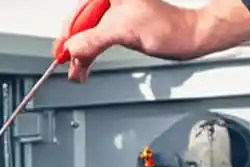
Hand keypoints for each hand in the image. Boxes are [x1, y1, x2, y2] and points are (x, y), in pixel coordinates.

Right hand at [61, 0, 198, 81]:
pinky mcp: (120, 25)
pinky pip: (97, 39)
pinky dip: (90, 54)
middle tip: (66, 64)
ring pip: (87, 33)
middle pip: (79, 23)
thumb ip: (93, 39)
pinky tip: (85, 65)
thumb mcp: (123, 30)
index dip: (67, 35)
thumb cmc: (168, 26)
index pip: (77, 12)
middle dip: (73, 47)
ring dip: (80, 54)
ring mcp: (115, 11)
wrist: (187, 37)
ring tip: (76, 71)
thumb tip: (71, 49)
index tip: (61, 53)